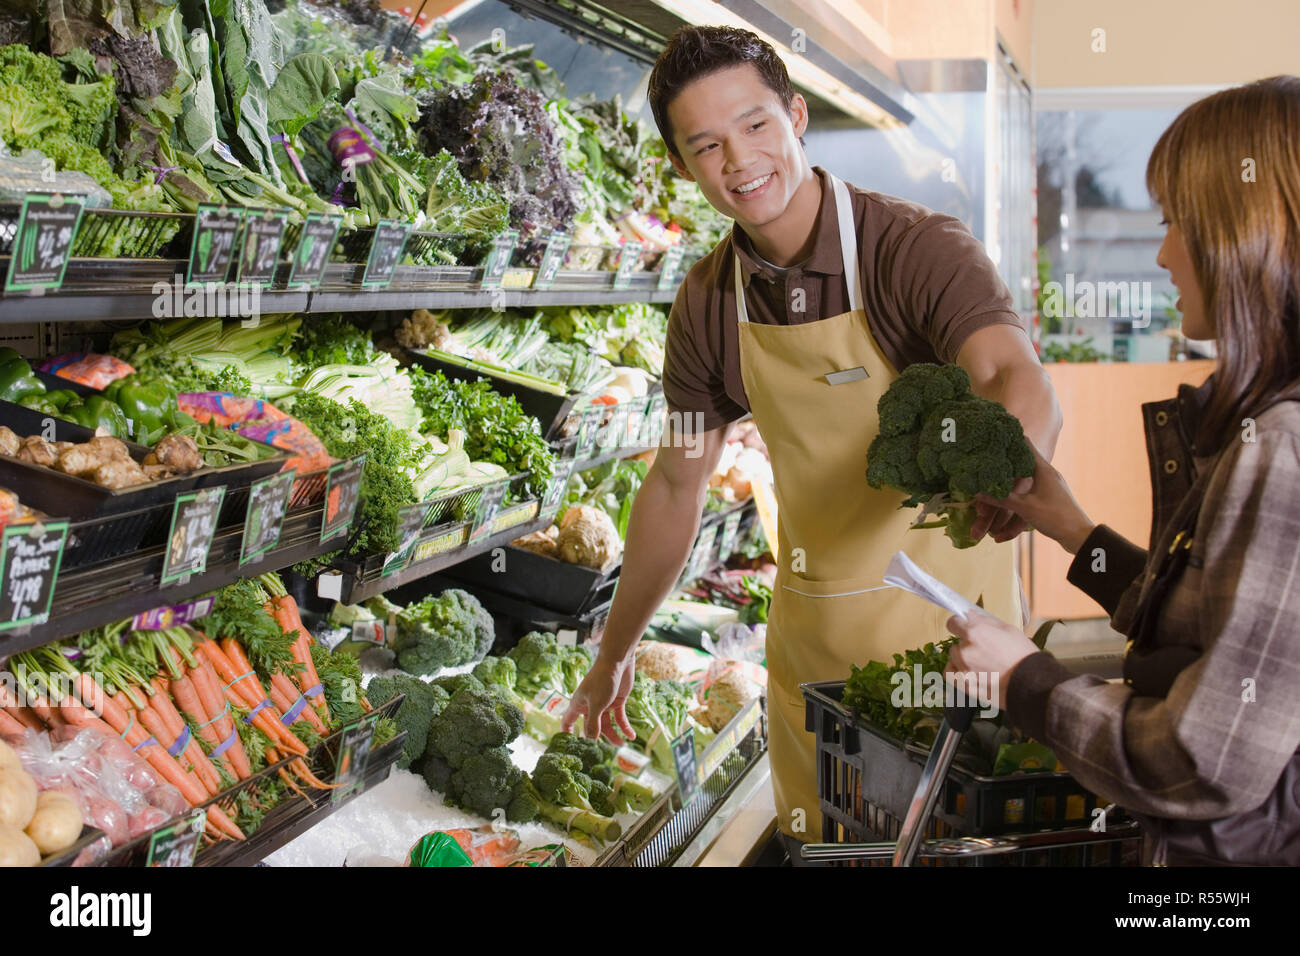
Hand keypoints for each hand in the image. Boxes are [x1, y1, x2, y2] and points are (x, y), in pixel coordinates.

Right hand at [562, 651, 635, 745]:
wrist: (618, 661)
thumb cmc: (602, 680)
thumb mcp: (597, 704)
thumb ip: (593, 724)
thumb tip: (589, 741)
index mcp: (578, 705)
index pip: (568, 722)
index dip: (567, 733)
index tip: (569, 747)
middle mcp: (589, 706)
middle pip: (591, 728)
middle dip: (598, 739)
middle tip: (606, 753)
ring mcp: (603, 704)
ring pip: (607, 725)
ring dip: (614, 735)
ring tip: (623, 744)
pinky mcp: (616, 702)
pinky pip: (619, 718)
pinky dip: (625, 727)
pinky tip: (631, 736)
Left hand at [944, 608, 1039, 711]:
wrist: (1033, 684)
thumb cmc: (1024, 656)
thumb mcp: (1009, 630)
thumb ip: (985, 622)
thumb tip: (971, 615)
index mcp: (975, 632)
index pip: (953, 623)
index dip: (960, 624)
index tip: (965, 627)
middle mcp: (965, 650)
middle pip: (956, 642)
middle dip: (966, 643)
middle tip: (984, 649)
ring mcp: (963, 669)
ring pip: (954, 658)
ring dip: (963, 658)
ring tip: (982, 663)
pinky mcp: (965, 685)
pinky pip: (950, 674)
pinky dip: (956, 672)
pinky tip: (968, 671)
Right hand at [976, 443, 1095, 553]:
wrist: (1078, 536)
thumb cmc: (1054, 517)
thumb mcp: (1024, 507)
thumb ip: (1001, 499)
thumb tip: (977, 493)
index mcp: (1043, 469)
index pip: (1026, 444)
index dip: (1011, 437)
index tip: (994, 435)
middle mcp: (1047, 473)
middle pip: (1023, 460)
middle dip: (1006, 459)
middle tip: (988, 457)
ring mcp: (1050, 485)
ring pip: (1026, 476)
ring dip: (1012, 479)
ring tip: (994, 479)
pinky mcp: (1050, 496)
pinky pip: (1030, 489)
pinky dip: (1019, 492)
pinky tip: (1008, 500)